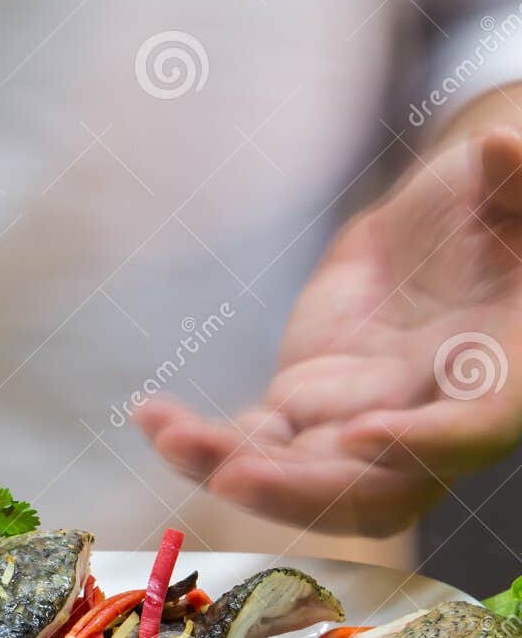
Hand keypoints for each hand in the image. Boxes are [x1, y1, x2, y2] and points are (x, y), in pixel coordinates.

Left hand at [139, 118, 521, 536]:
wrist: (453, 228)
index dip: (420, 443)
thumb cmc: (503, 207)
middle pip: (371, 490)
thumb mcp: (515, 188)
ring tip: (170, 437)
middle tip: (232, 474)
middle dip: (299, 489)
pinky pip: (253, 442)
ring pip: (300, 477)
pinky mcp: (306, 409)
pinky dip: (200, 441)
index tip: (359, 432)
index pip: (470, 430)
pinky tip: (151, 417)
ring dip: (232, 469)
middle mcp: (431, 420)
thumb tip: (500, 147)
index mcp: (502, 376)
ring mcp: (363, 421)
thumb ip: (515, 180)